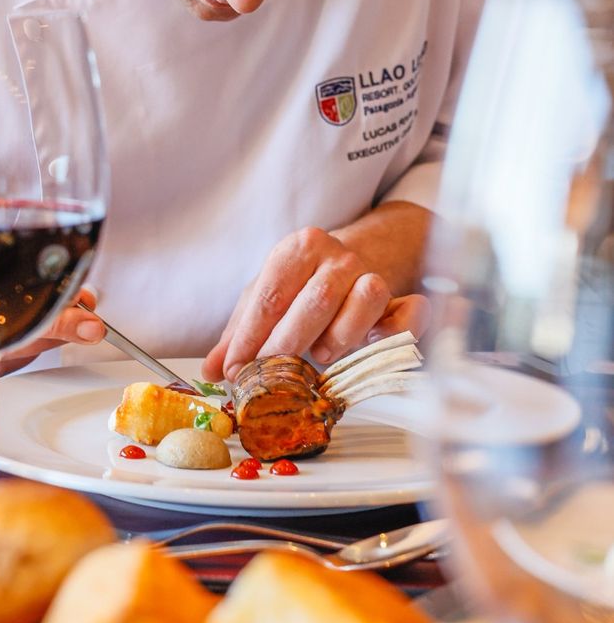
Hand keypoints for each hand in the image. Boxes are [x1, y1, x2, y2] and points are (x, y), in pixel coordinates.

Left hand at [201, 227, 429, 382]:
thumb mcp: (265, 296)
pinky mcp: (402, 296)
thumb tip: (211, 370)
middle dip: (285, 345)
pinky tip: (372, 345)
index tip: (234, 369)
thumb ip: (238, 332)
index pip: (270, 295)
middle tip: (267, 374)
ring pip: (365, 301)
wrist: (358, 254)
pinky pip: (410, 313)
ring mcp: (372, 273)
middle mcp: (339, 256)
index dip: (249, 337)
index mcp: (299, 247)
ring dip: (339, 337)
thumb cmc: (302, 282)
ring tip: (320, 354)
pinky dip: (395, 332)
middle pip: (313, 302)